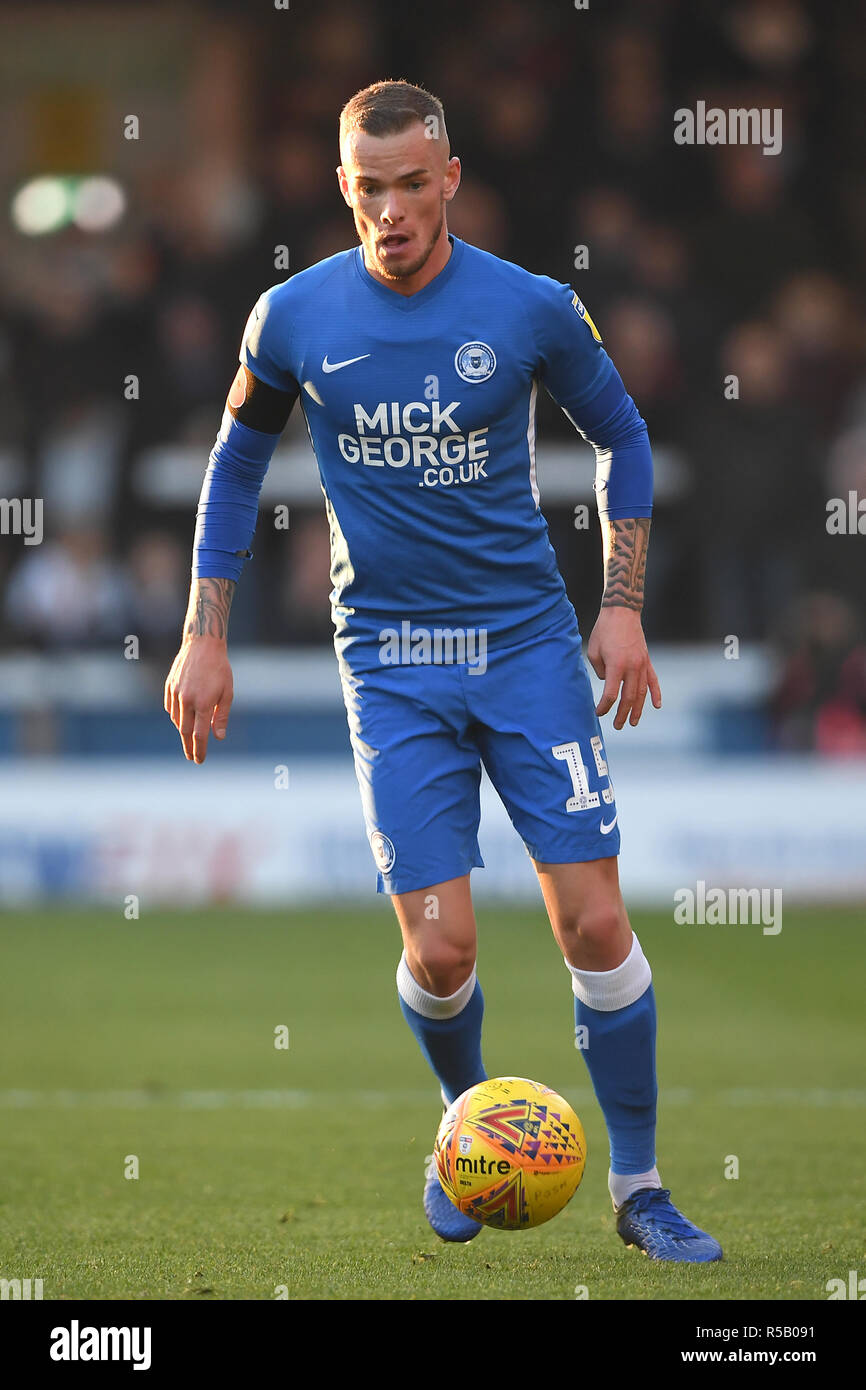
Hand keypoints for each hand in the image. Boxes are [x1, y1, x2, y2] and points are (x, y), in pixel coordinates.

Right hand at [164, 637, 233, 762]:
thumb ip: (221, 716)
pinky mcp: (169, 687)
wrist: (202, 645)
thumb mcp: (227, 693)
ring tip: (191, 736)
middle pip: (185, 731)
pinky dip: (177, 716)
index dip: (199, 749)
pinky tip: (184, 718)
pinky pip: (171, 708)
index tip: (199, 760)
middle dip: (188, 746)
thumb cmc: (220, 669)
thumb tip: (218, 737)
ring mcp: (175, 693)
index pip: (199, 735)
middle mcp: (186, 700)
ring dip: (184, 730)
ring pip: (177, 720)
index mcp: (202, 703)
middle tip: (192, 757)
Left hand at [586, 607, 660, 729]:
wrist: (622, 612)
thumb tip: (607, 681)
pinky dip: (656, 694)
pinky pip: (653, 680)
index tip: (598, 712)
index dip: (605, 706)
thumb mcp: (593, 650)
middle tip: (617, 726)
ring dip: (638, 709)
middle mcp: (632, 666)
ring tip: (633, 722)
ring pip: (642, 692)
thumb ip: (599, 670)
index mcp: (616, 665)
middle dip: (622, 713)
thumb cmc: (604, 630)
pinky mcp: (647, 660)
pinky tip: (657, 706)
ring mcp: (642, 664)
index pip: (611, 693)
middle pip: (628, 697)